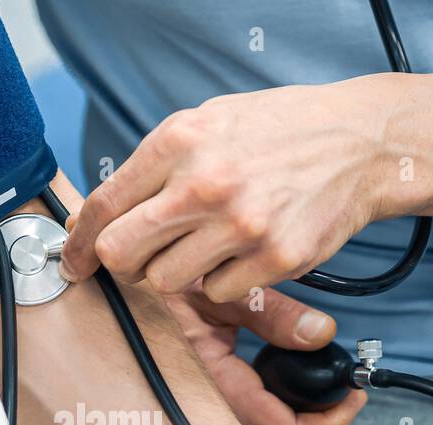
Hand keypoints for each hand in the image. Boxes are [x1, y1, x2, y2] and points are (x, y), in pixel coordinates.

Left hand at [59, 77, 399, 302]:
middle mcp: (205, 184)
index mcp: (179, 142)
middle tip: (139, 260)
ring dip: (177, 271)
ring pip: (165, 281)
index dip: (79, 242)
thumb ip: (151, 168)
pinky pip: (218, 292)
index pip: (104, 206)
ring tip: (206, 244)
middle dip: (122, 264)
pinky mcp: (273, 259)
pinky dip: (224, 280)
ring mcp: (241, 225)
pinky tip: (244, 251)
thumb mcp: (206, 124)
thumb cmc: (278, 132)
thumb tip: (91, 220)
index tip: (73, 262)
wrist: (359, 142)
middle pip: (122, 253)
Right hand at [162, 285, 366, 424]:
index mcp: (215, 389)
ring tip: (322, 397)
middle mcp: (209, 414)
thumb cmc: (159, 293)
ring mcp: (206, 418)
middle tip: (344, 398)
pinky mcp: (204, 413)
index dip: (329, 422)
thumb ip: (271, 313)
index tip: (352, 396)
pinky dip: (278, 420)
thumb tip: (321, 332)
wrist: (121, 300)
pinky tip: (285, 392)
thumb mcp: (219, 293)